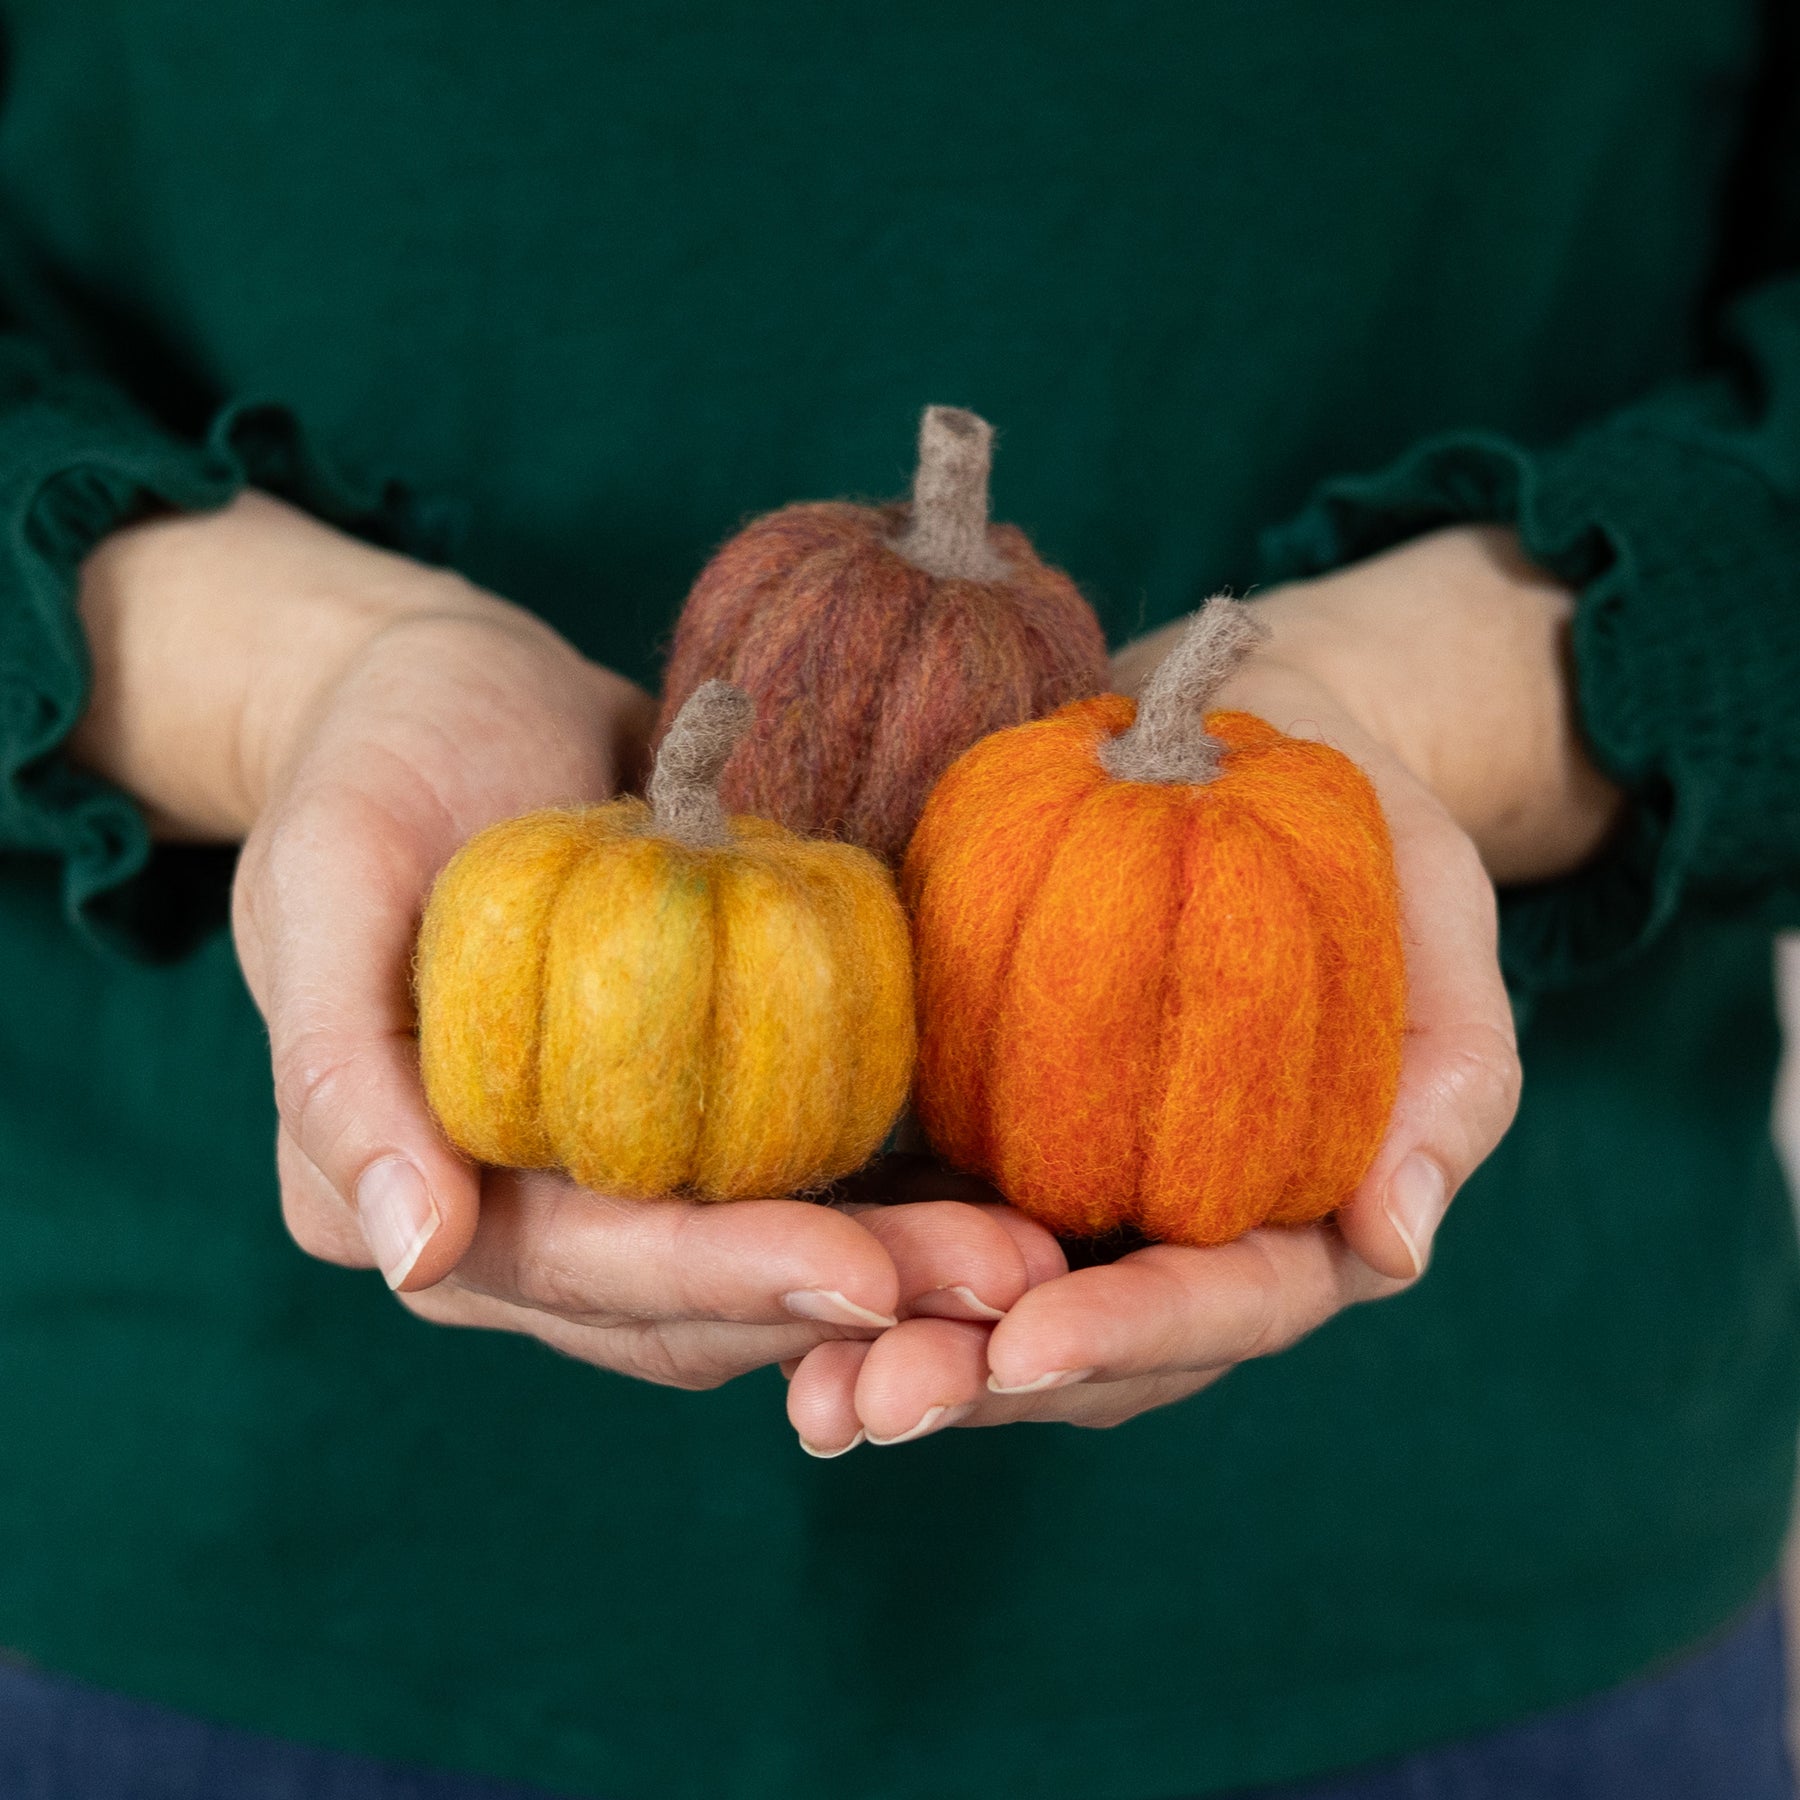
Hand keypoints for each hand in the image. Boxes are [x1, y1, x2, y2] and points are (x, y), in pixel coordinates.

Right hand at [74, 493, 1035, 1387]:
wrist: (458, 693)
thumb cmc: (376, 758)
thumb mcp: (325, 878)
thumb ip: (342, 1071)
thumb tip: (411, 1256)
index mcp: (390, 1194)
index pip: (576, 1263)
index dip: (718, 1277)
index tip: (864, 1277)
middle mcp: (504, 1223)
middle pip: (685, 1301)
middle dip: (845, 1299)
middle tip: (1006, 1284)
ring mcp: (597, 1187)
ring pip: (752, 1274)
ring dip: (889, 1277)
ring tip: (1027, 1260)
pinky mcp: (680, 1129)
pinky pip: (786, 1191)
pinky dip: (880, 1208)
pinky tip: (984, 1199)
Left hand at [785, 526, 1611, 1445]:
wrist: (1229, 727)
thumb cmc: (1358, 824)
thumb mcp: (1438, 920)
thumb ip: (1447, 1083)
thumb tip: (1398, 1246)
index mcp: (1293, 1209)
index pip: (1227, 1302)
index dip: (1133, 1332)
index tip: (1029, 1347)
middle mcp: (1170, 1222)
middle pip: (1087, 1338)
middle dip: (981, 1383)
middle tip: (868, 1405)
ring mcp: (1069, 1184)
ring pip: (987, 1304)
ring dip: (897, 1356)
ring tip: (807, 1399)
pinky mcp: (981, 1122)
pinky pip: (917, 1209)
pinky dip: (852, 1260)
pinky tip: (771, 1290)